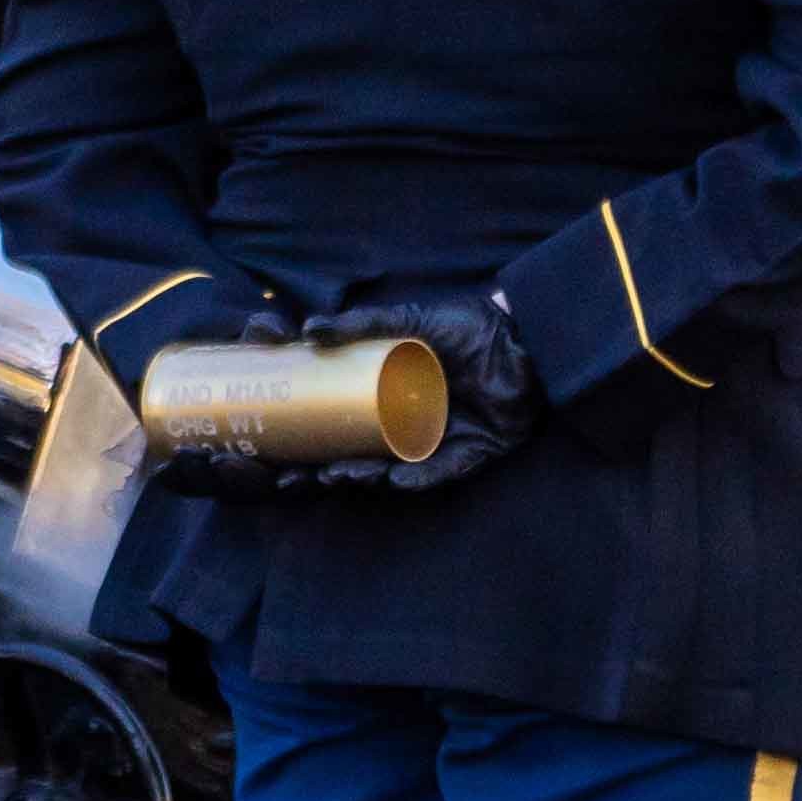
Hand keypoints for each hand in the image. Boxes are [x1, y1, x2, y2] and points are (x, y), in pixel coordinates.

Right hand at [300, 289, 537, 491]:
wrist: (526, 339)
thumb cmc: (470, 327)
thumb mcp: (410, 320)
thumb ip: (362, 324)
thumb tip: (309, 330)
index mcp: (391, 398)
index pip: (341, 426)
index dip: (309, 443)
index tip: (276, 451)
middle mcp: (408, 425)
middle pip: (357, 458)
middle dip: (326, 472)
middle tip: (296, 479)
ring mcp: (436, 443)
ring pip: (390, 471)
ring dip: (363, 477)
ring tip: (338, 475)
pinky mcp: (469, 456)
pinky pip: (437, 475)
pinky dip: (415, 480)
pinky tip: (391, 480)